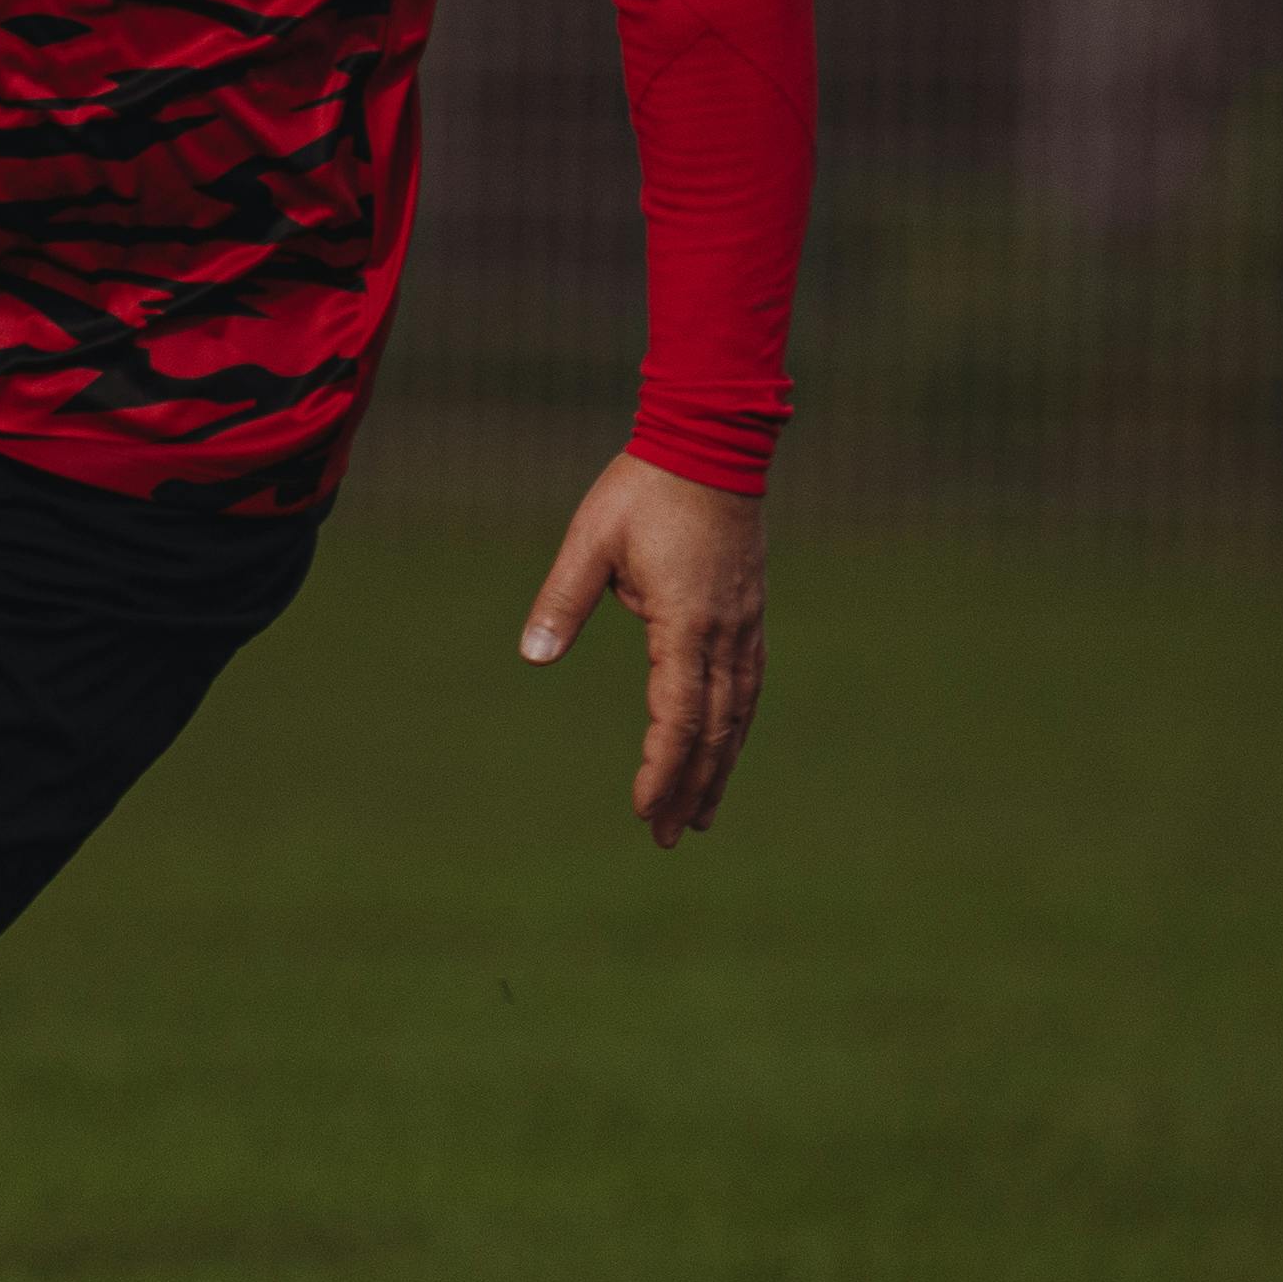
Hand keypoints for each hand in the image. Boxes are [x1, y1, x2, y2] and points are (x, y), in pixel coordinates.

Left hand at [522, 450, 766, 846]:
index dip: (662, 768)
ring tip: (700, 816)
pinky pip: (748, 686)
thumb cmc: (644, 490)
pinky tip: (725, 746)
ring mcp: (745, 625)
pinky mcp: (749, 614)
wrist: (711, 443)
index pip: (677, 716)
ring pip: (738, 714)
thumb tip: (532, 656)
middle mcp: (725, 634)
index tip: (643, 809)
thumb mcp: (591, 540)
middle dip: (689, 787)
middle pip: (714, 730)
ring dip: (718, 767)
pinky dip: (735, 727)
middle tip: (665, 838)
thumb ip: (563, 600)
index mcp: (685, 623)